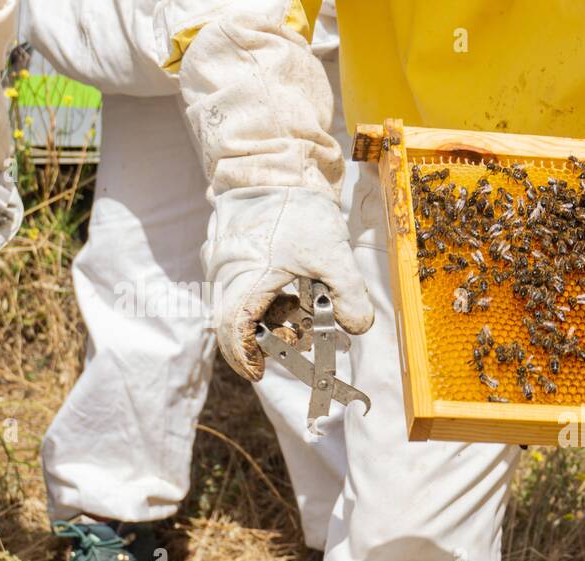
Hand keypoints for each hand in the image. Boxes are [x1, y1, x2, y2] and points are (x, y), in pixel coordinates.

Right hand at [206, 186, 372, 380]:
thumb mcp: (332, 254)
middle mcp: (227, 275)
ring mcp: (229, 265)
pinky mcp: (239, 256)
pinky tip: (303, 300)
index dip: (245, 357)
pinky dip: (277, 302)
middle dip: (274, 340)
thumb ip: (348, 295)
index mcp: (242, 279)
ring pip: (249, 307)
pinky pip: (252, 290)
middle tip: (305, 343)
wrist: (276, 163)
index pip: (232, 331)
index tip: (261, 373)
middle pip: (242, 324)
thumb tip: (357, 328)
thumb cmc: (298, 208)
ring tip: (313, 320)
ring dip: (280, 321)